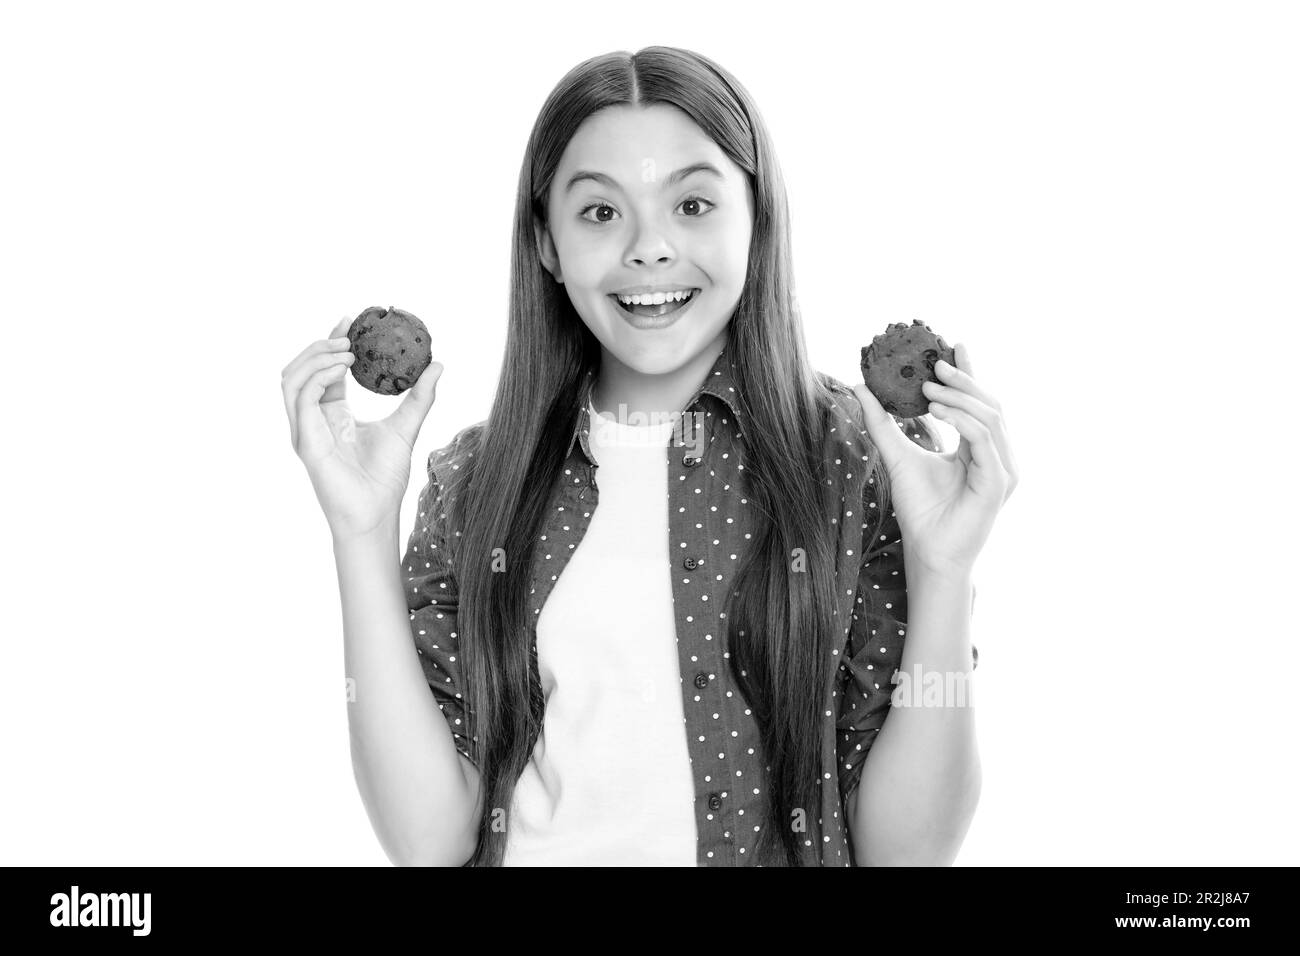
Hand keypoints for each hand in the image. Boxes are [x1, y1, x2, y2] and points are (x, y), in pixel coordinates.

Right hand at [281, 315, 444, 540]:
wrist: (376, 513)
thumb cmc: (385, 478)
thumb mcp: (406, 426)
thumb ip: (420, 396)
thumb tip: (438, 365)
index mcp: (330, 414)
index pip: (322, 370)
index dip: (331, 342)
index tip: (350, 320)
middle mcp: (312, 420)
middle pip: (299, 369)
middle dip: (320, 345)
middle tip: (349, 336)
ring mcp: (304, 431)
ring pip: (290, 379)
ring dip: (315, 358)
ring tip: (346, 351)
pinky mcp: (305, 442)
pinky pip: (301, 399)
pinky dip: (318, 378)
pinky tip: (343, 370)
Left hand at [852, 342, 1017, 577]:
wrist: (927, 551)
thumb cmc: (918, 510)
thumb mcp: (896, 455)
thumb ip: (882, 423)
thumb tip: (861, 387)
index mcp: (980, 448)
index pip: (977, 402)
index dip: (969, 372)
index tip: (952, 345)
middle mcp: (998, 455)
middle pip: (988, 404)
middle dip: (963, 379)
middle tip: (936, 362)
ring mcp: (1003, 468)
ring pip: (989, 417)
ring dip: (959, 397)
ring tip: (927, 387)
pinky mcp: (1000, 481)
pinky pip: (985, 440)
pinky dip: (962, 420)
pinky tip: (938, 409)